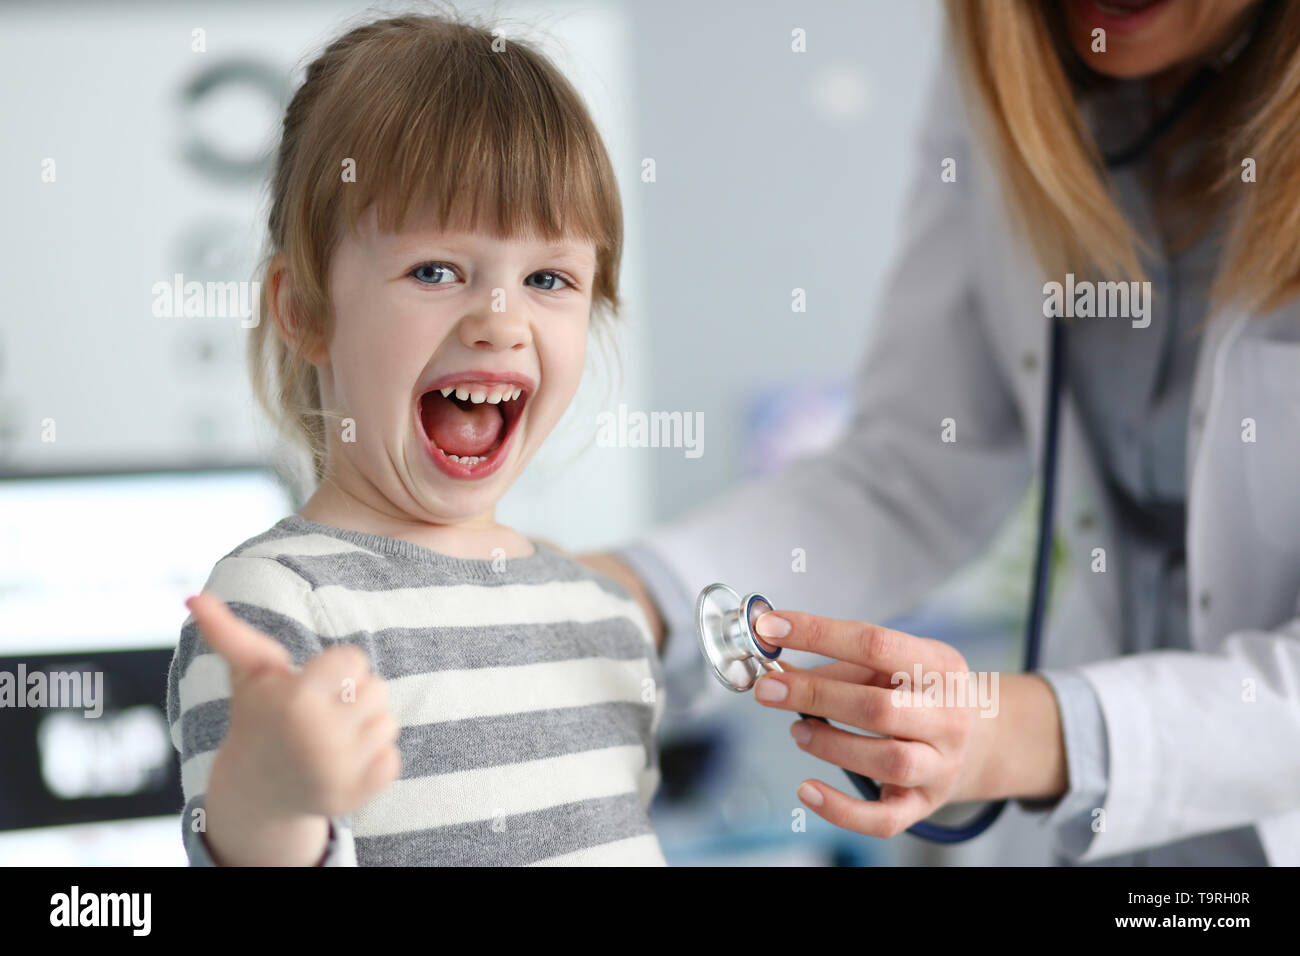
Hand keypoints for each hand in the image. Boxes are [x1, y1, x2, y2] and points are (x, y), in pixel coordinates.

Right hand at [187, 591, 400, 823]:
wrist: (255, 789)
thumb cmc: (258, 716)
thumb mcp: (247, 673)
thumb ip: (226, 632)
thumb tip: (193, 596)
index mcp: (296, 702)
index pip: (355, 659)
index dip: (337, 667)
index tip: (314, 684)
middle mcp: (318, 739)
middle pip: (377, 688)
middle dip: (352, 695)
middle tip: (320, 714)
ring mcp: (338, 772)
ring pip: (388, 722)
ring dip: (365, 726)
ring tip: (330, 737)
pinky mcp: (356, 796)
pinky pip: (393, 759)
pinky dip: (374, 759)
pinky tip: (343, 764)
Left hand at [748, 609, 1005, 837]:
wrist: (979, 740)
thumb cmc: (921, 694)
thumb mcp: (893, 667)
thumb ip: (838, 668)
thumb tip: (777, 669)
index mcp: (939, 666)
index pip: (875, 643)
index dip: (818, 634)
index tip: (771, 629)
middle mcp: (948, 717)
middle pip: (878, 708)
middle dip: (815, 695)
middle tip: (768, 690)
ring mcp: (941, 765)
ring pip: (885, 760)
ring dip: (829, 744)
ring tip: (797, 730)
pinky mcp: (924, 805)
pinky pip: (884, 819)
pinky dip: (841, 810)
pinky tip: (807, 790)